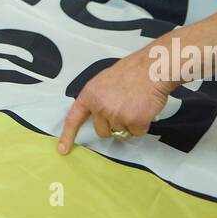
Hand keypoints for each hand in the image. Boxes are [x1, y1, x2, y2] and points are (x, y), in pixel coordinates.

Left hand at [57, 51, 175, 154]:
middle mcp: (100, 106)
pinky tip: (144, 109)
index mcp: (90, 94)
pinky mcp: (133, 121)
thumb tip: (99, 114)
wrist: (152, 68)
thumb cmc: (133, 71)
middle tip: (124, 108)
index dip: (68, 135)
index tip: (63, 149)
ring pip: (121, 132)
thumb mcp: (105, 81)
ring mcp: (116, 115)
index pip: (74, 118)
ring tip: (135, 104)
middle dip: (113, 125)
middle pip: (102, 131)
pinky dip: (142, 125)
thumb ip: (98, 99)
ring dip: (129, 123)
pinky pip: (137, 133)